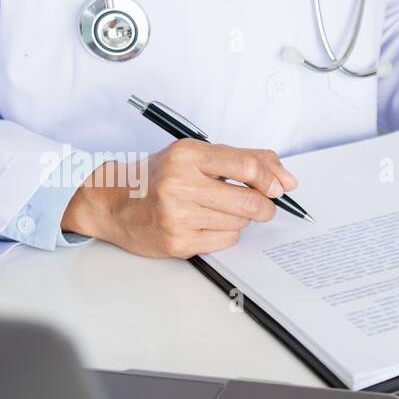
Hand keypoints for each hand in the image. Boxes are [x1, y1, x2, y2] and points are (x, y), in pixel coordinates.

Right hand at [62, 140, 296, 257]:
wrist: (112, 202)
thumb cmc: (159, 176)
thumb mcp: (196, 155)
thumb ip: (244, 159)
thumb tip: (286, 179)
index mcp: (187, 156)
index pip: (246, 166)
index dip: (271, 179)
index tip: (280, 187)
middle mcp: (179, 184)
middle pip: (249, 202)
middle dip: (264, 206)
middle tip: (262, 204)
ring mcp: (177, 216)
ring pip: (240, 224)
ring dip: (240, 219)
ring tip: (219, 210)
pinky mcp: (177, 242)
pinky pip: (225, 241)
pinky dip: (225, 234)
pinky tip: (207, 224)